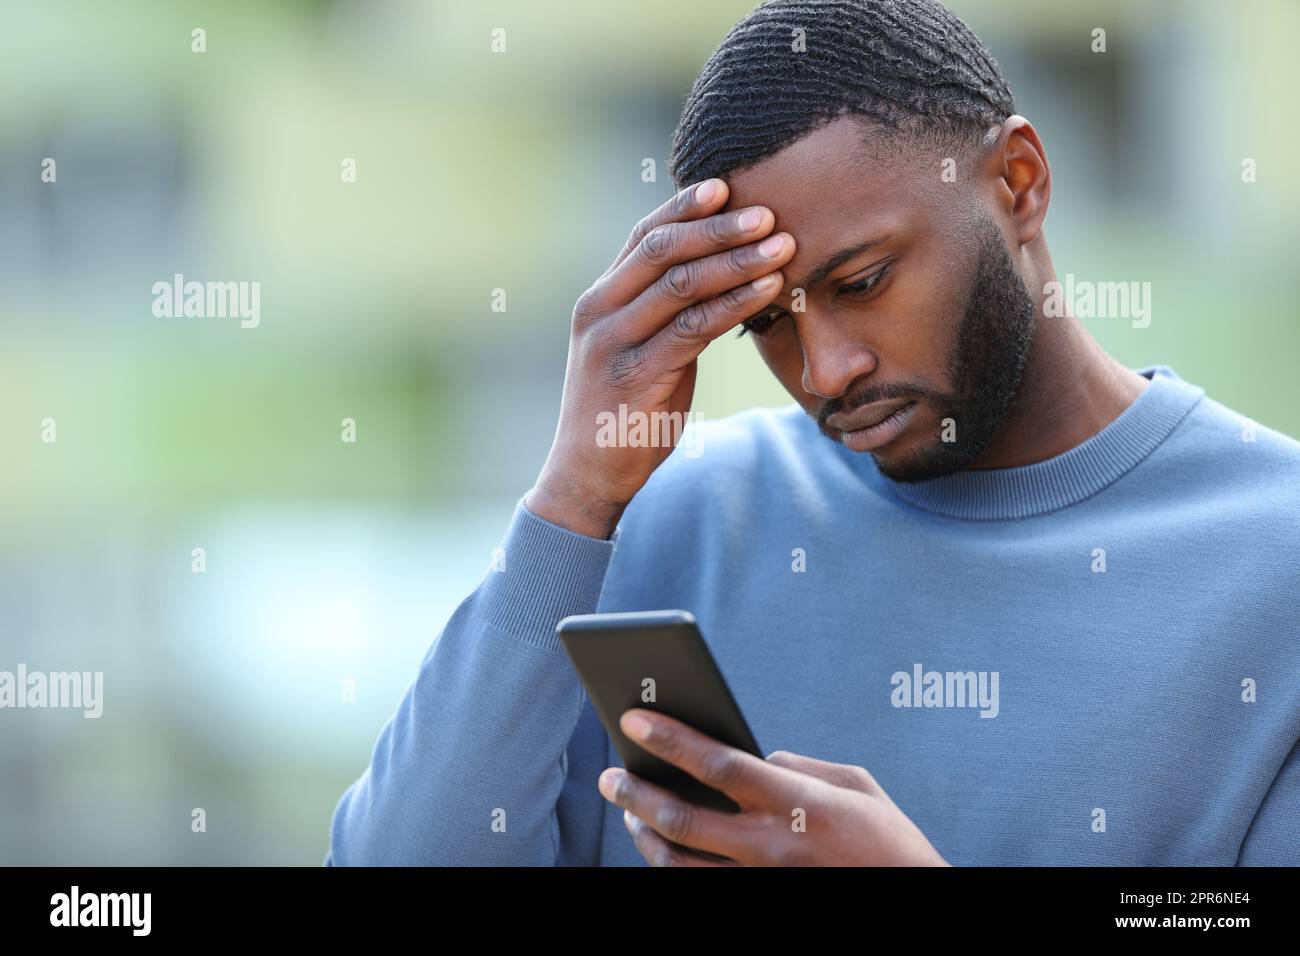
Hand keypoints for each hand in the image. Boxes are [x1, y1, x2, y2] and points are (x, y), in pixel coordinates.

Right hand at [526, 178, 795, 538]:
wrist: (587, 476)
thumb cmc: (625, 413)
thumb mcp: (643, 352)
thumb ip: (667, 314)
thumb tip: (720, 278)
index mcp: (601, 299)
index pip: (645, 237)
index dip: (685, 208)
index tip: (728, 185)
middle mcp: (600, 311)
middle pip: (663, 249)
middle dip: (718, 226)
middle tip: (769, 210)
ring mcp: (614, 342)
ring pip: (681, 283)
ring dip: (737, 260)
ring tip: (782, 244)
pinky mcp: (635, 375)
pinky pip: (692, 328)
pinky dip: (734, 304)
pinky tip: (768, 290)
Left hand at [598, 708, 950, 865]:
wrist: (912, 900)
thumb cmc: (888, 841)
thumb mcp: (855, 784)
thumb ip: (799, 765)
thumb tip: (753, 758)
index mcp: (797, 804)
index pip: (718, 764)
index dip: (670, 739)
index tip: (633, 717)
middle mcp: (771, 848)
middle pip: (683, 820)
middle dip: (636, 792)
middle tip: (610, 773)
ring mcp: (760, 882)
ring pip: (680, 864)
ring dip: (645, 833)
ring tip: (628, 808)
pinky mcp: (758, 902)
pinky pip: (701, 885)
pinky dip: (672, 865)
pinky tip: (661, 845)